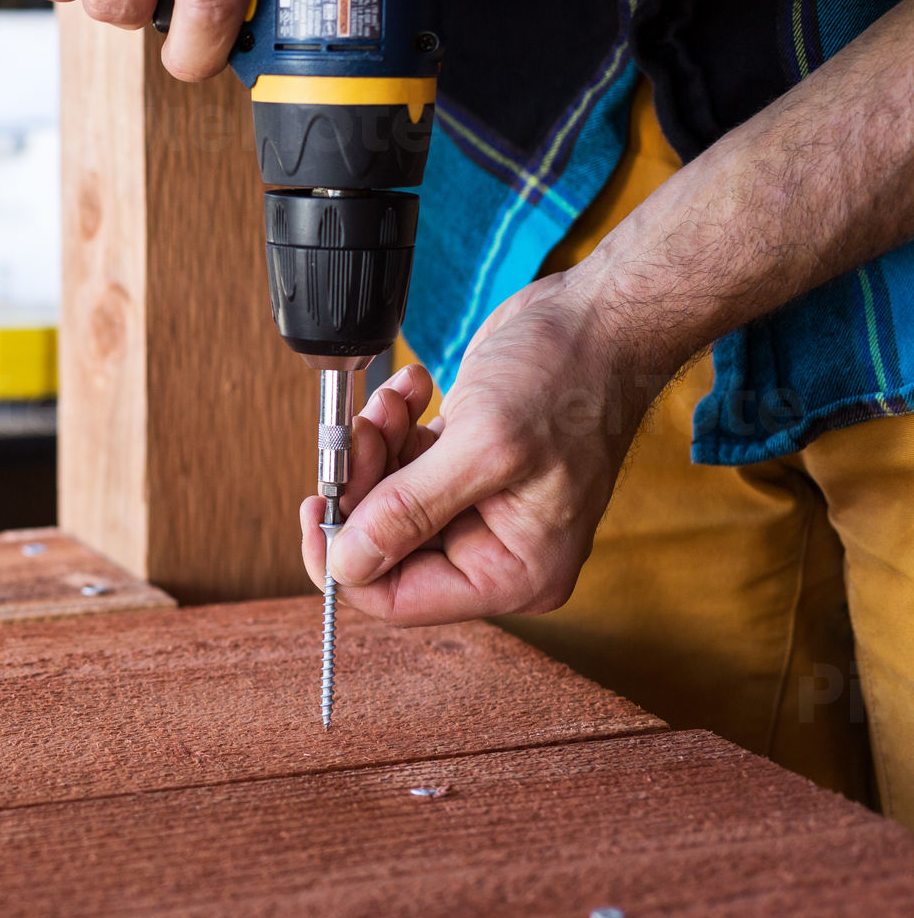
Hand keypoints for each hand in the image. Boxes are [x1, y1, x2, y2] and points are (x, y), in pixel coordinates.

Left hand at [298, 272, 665, 625]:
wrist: (597, 317)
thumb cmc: (568, 378)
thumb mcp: (484, 445)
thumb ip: (409, 510)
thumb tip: (346, 564)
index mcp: (513, 572)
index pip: (398, 599)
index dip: (345, 557)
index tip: (319, 501)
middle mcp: (493, 551)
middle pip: (382, 548)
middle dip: (363, 485)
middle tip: (365, 430)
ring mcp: (475, 510)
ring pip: (382, 500)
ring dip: (376, 446)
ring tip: (397, 402)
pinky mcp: (460, 469)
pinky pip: (398, 465)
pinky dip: (392, 426)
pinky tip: (414, 390)